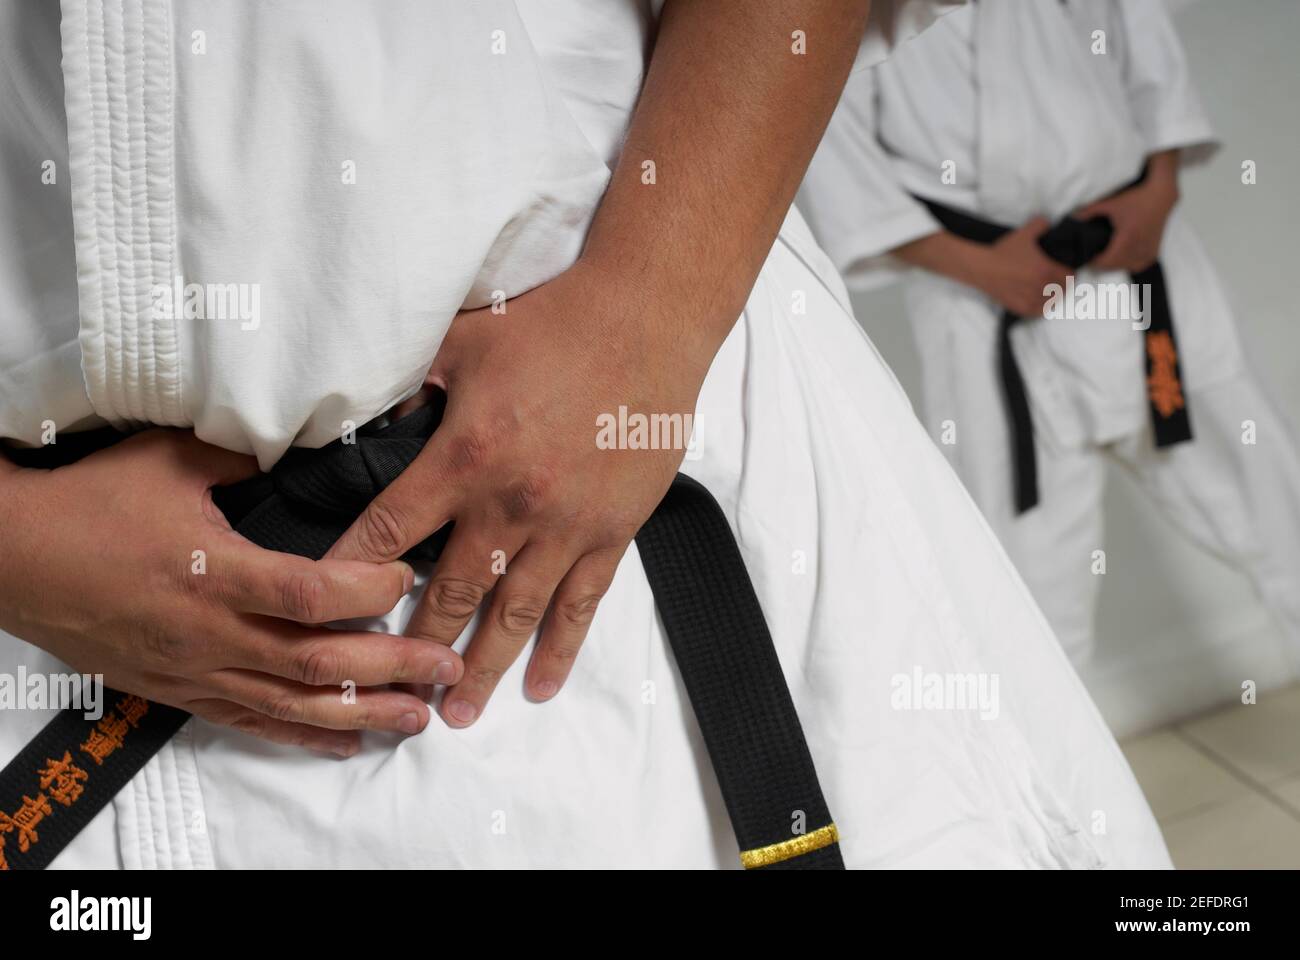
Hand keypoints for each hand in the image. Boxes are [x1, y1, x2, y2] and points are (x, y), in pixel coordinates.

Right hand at [0, 430, 463, 755]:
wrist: (14, 560)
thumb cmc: (91, 504)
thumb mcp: (170, 461)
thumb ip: (246, 460)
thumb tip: (306, 451)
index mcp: (212, 571)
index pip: (308, 593)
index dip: (367, 590)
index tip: (408, 576)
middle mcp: (209, 632)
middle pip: (316, 662)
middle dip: (391, 667)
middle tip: (447, 667)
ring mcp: (195, 670)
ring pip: (292, 704)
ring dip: (362, 713)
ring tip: (417, 717)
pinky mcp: (180, 689)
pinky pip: (251, 721)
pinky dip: (304, 735)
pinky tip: (348, 741)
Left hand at [327, 259, 704, 726]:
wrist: (647, 322)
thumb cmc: (555, 324)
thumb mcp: (464, 341)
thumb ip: (411, 384)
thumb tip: (370, 420)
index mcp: (464, 458)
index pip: (390, 532)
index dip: (351, 574)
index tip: (324, 612)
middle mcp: (511, 505)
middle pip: (450, 593)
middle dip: (414, 644)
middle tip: (388, 688)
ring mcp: (566, 526)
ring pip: (515, 615)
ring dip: (482, 668)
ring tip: (456, 713)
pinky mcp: (612, 532)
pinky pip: (582, 604)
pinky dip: (560, 649)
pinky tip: (541, 685)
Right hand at [975, 217, 1071, 317]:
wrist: (982, 268)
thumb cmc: (1003, 252)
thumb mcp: (1023, 233)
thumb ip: (1041, 224)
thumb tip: (1049, 223)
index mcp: (1046, 270)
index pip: (1070, 276)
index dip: (1070, 272)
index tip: (1065, 269)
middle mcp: (1041, 287)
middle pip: (1063, 290)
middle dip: (1063, 284)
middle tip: (1058, 279)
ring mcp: (1030, 299)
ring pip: (1052, 302)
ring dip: (1053, 296)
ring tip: (1050, 290)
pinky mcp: (1019, 307)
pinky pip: (1038, 312)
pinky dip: (1042, 307)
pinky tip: (1039, 301)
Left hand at [1075, 170, 1178, 272]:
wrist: (1161, 196)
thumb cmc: (1135, 199)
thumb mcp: (1110, 203)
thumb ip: (1089, 212)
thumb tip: (1072, 219)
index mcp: (1127, 239)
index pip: (1106, 262)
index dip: (1094, 261)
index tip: (1087, 255)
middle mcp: (1139, 248)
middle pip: (1114, 267)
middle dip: (1102, 263)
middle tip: (1094, 254)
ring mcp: (1148, 251)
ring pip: (1126, 267)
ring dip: (1115, 264)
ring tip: (1107, 254)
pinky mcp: (1154, 252)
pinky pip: (1137, 265)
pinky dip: (1128, 263)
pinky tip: (1122, 256)